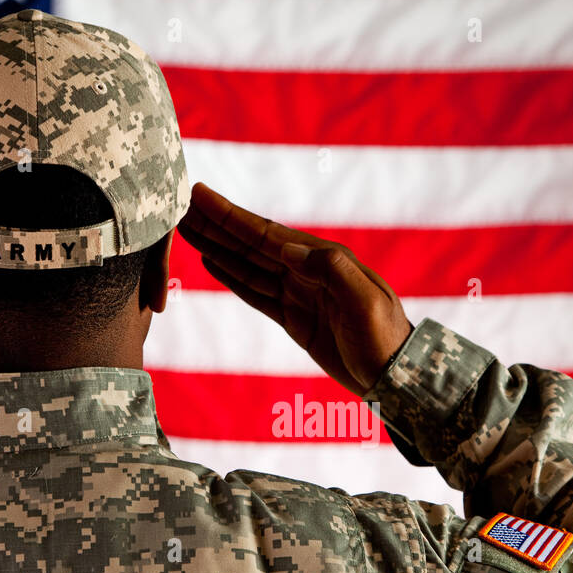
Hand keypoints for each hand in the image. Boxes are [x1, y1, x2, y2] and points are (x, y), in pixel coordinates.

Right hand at [178, 182, 412, 396]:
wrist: (393, 376)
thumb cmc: (384, 338)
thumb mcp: (365, 302)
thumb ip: (331, 271)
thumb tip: (288, 248)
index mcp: (323, 260)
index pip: (266, 234)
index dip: (231, 216)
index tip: (199, 196)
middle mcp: (307, 270)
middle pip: (251, 244)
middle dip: (216, 225)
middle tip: (179, 205)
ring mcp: (299, 294)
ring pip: (248, 265)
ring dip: (217, 246)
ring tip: (187, 228)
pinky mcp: (294, 318)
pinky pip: (255, 292)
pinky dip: (232, 275)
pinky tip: (211, 261)